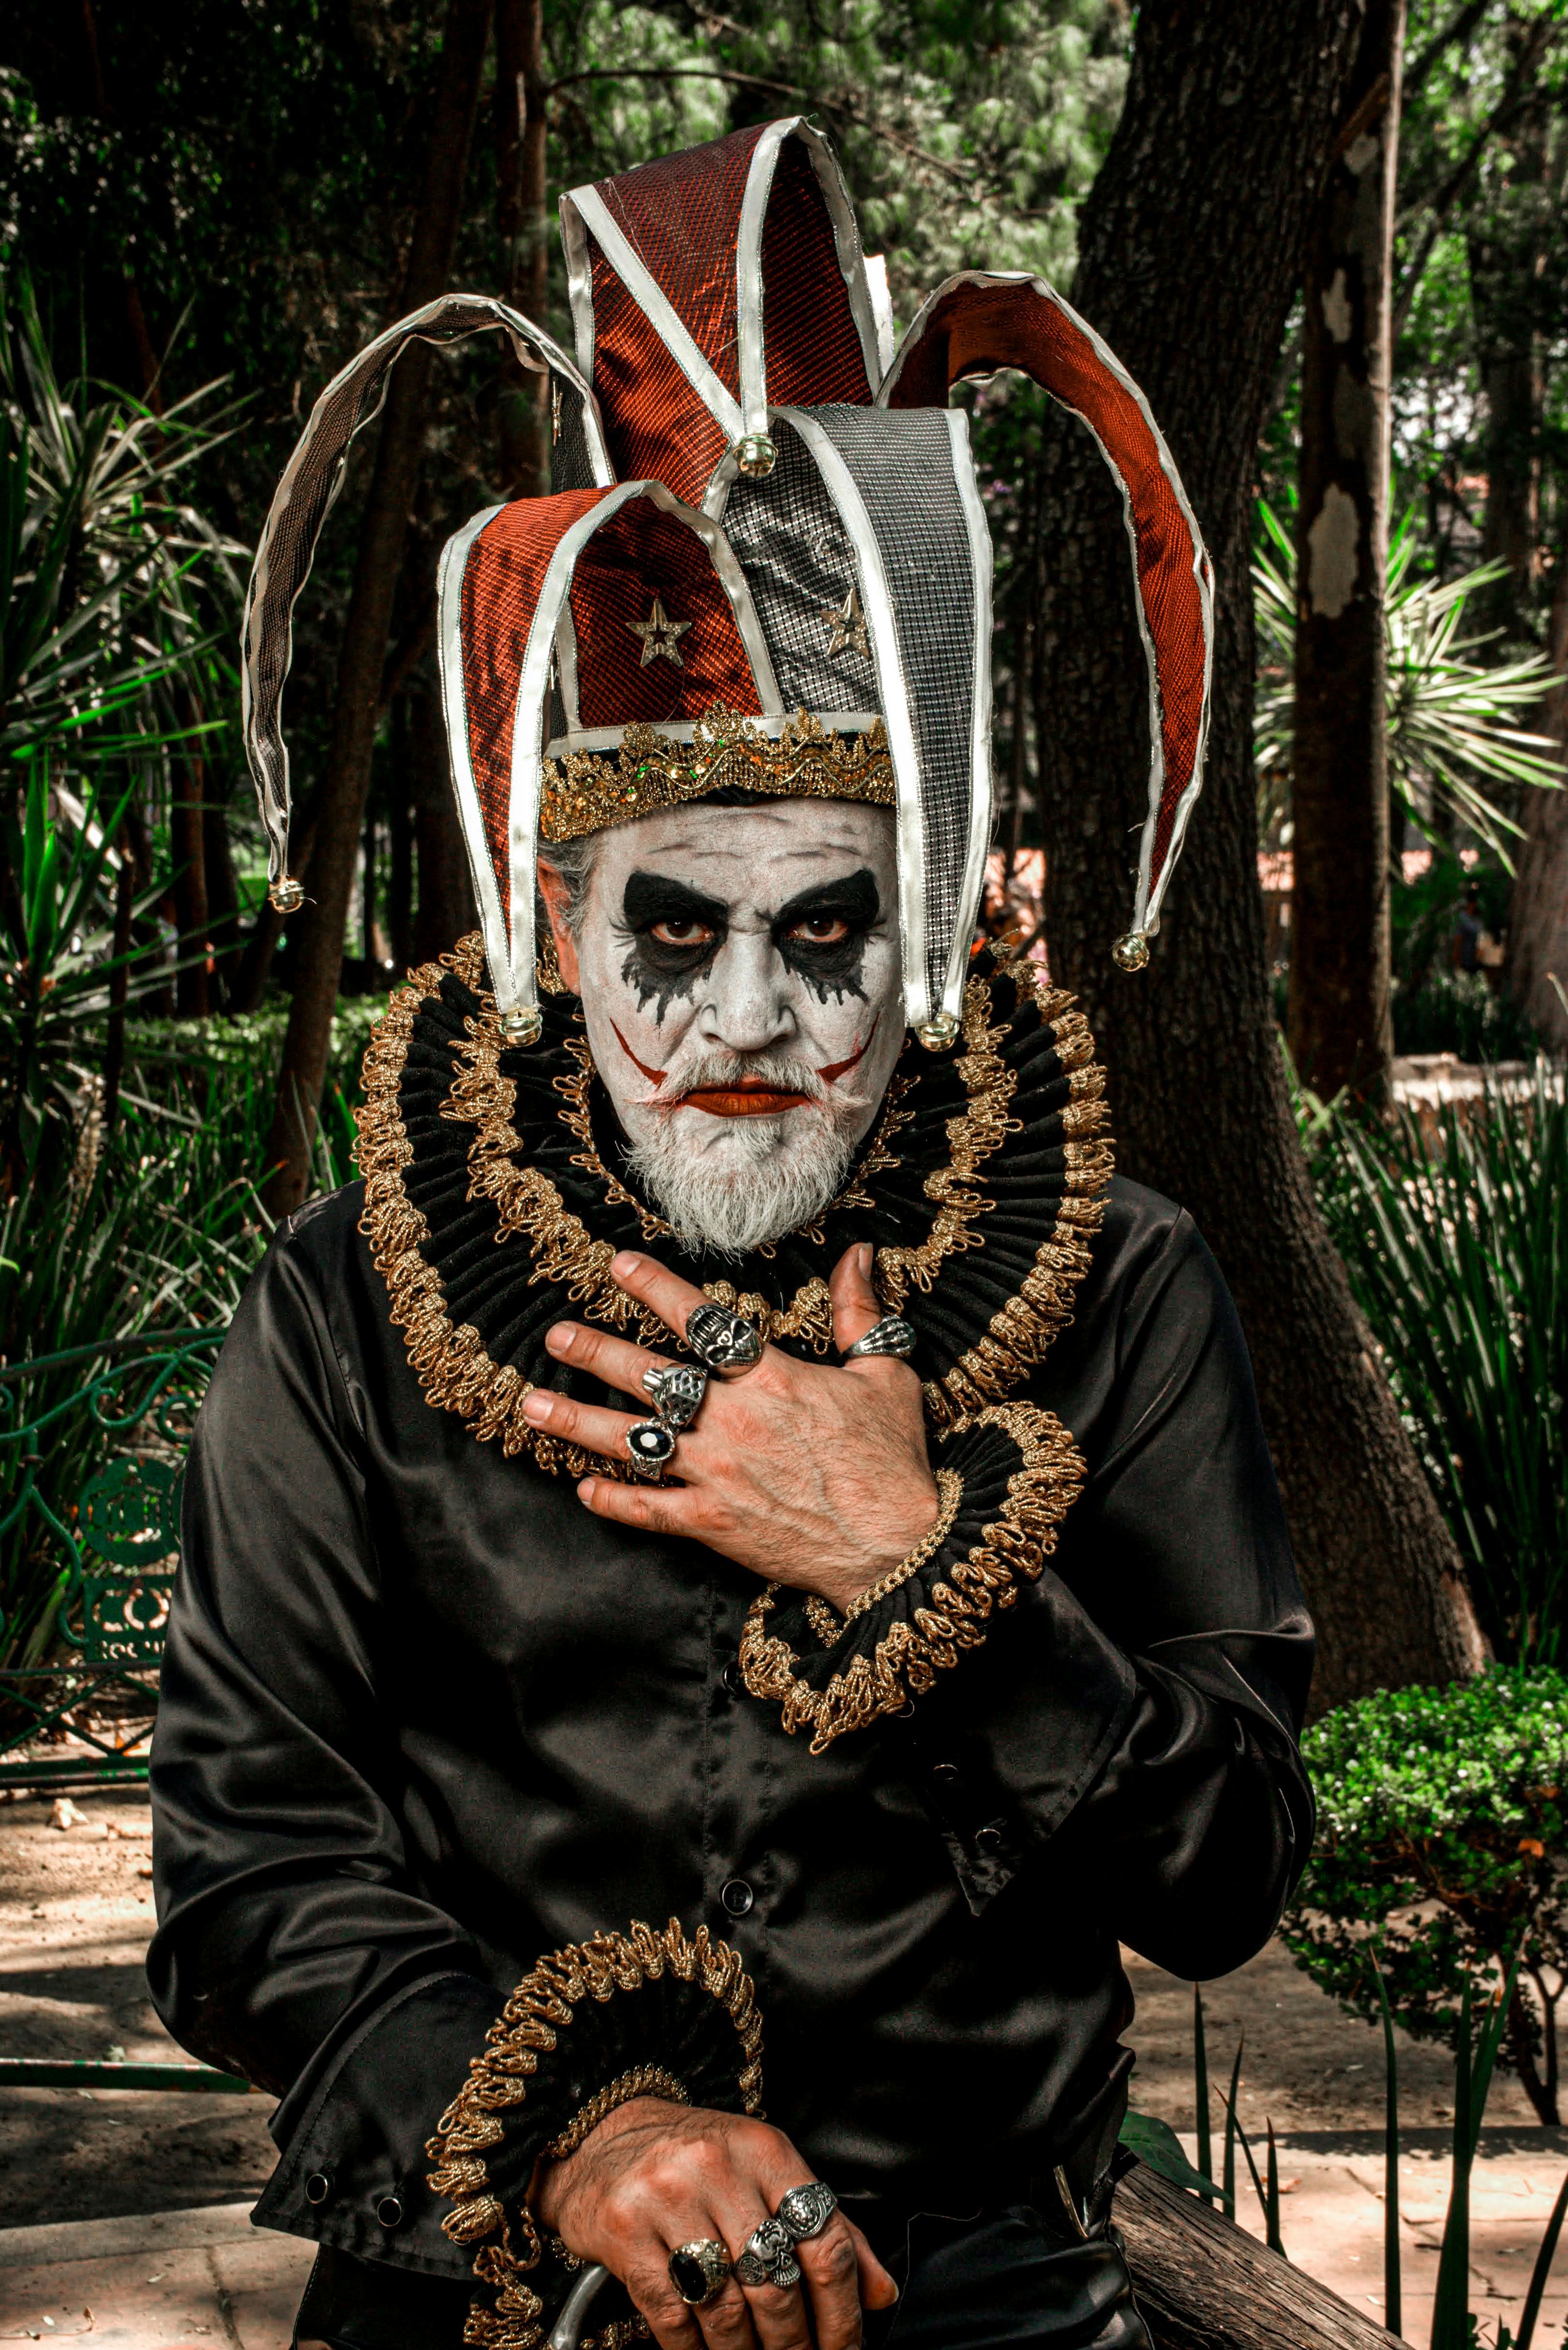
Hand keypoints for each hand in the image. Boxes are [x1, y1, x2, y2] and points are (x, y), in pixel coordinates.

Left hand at [520, 1243, 938, 1613]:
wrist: (898, 1546)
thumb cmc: (894, 1460)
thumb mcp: (887, 1376)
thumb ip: (862, 1314)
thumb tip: (858, 1254)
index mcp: (772, 1379)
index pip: (701, 1322)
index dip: (656, 1289)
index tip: (617, 1266)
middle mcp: (734, 1421)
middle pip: (649, 1377)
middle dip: (596, 1353)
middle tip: (555, 1336)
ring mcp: (718, 1475)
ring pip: (633, 1442)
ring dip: (578, 1422)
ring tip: (533, 1405)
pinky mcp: (714, 1526)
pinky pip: (650, 1511)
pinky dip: (614, 1500)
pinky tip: (583, 1488)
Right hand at [532, 2096, 897, 2349]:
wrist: (601, 2133)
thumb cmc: (694, 2159)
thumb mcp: (764, 2171)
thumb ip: (825, 2227)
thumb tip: (882, 2293)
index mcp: (764, 2148)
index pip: (824, 2239)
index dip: (843, 2310)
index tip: (845, 2348)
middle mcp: (718, 2165)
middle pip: (777, 2281)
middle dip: (795, 2343)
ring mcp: (668, 2195)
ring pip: (726, 2306)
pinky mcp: (624, 2230)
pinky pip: (672, 2314)